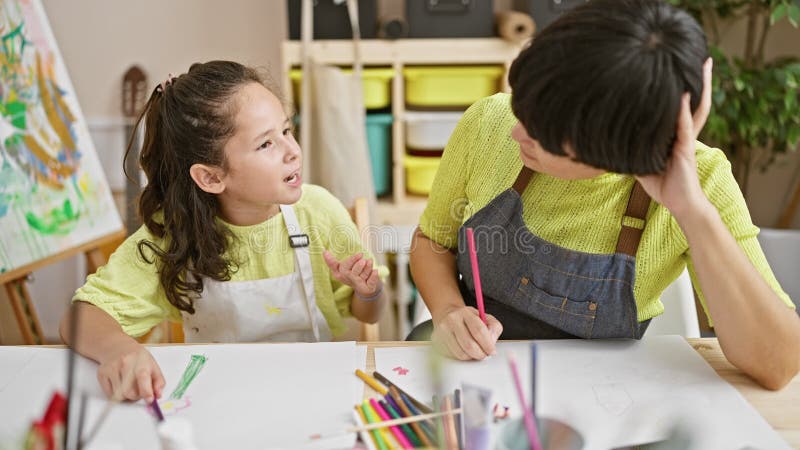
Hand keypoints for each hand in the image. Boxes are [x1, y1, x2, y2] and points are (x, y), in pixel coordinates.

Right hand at [97, 343, 164, 402]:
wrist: (118, 347)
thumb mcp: (153, 366)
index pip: (143, 378)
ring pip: (119, 395)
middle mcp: (125, 363)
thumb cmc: (138, 359)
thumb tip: (158, 395)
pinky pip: (109, 394)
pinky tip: (119, 384)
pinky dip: (116, 394)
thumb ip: (159, 382)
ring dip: (126, 396)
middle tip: (139, 391)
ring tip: (129, 386)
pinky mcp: (102, 373)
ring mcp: (112, 368)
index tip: (150, 400)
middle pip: (130, 392)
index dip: (146, 392)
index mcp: (140, 361)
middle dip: (136, 396)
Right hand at [323, 250, 380, 297]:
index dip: (351, 260)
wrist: (364, 287)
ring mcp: (358, 285)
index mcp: (340, 275)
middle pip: (353, 273)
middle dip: (359, 264)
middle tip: (363, 257)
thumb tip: (323, 251)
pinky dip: (374, 276)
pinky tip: (375, 271)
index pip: (343, 268)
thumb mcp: (341, 267)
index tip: (359, 254)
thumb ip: (332, 262)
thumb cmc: (352, 273)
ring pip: (363, 275)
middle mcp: (349, 280)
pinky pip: (371, 282)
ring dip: (368, 267)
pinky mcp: (367, 289)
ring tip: (369, 261)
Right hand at [432, 305, 502, 359]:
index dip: (487, 344)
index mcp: (465, 312)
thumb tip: (492, 341)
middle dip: (480, 354)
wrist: (446, 313)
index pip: (478, 330)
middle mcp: (451, 320)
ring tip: (474, 352)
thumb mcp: (484, 317)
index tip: (492, 351)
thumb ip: (494, 327)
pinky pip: (452, 355)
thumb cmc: (467, 318)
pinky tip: (463, 349)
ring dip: (471, 357)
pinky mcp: (436, 340)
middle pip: (469, 345)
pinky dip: (461, 356)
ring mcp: (442, 330)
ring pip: (460, 353)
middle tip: (484, 355)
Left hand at [636, 58, 712, 218]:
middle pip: (694, 101)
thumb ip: (632, 152)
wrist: (680, 205)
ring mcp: (687, 140)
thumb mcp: (642, 166)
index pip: (679, 107)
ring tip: (703, 65)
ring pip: (695, 108)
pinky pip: (684, 126)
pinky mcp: (686, 149)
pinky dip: (682, 110)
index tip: (675, 68)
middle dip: (700, 80)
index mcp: (676, 135)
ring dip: (699, 86)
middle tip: (703, 58)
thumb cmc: (664, 187)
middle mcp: (684, 133)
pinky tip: (682, 94)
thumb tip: (611, 145)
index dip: (680, 89)